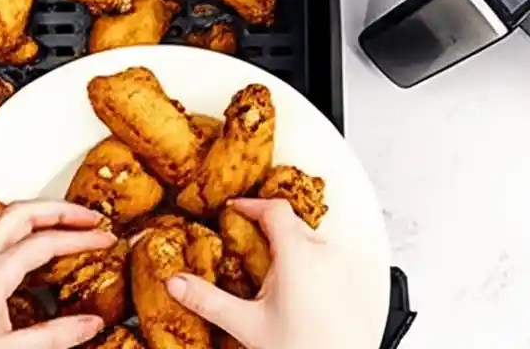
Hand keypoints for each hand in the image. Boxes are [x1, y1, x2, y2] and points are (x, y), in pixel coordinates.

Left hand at [0, 200, 114, 348]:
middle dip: (59, 208)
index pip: (45, 241)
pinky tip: (20, 252)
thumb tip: (88, 325)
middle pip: (21, 213)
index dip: (80, 236)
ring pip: (1, 220)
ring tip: (58, 222)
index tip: (104, 238)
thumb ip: (54, 337)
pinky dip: (14, 233)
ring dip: (34, 214)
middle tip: (87, 215)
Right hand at [165, 198, 345, 348]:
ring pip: (311, 240)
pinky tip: (295, 289)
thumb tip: (176, 283)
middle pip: (292, 222)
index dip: (251, 204)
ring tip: (268, 271)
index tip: (233, 210)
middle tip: (243, 242)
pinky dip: (308, 262)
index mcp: (298, 253)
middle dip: (266, 227)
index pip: (274, 208)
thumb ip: (208, 300)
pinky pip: (327, 258)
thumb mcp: (247, 325)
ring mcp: (343, 267)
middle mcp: (325, 253)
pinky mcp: (353, 283)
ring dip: (288, 246)